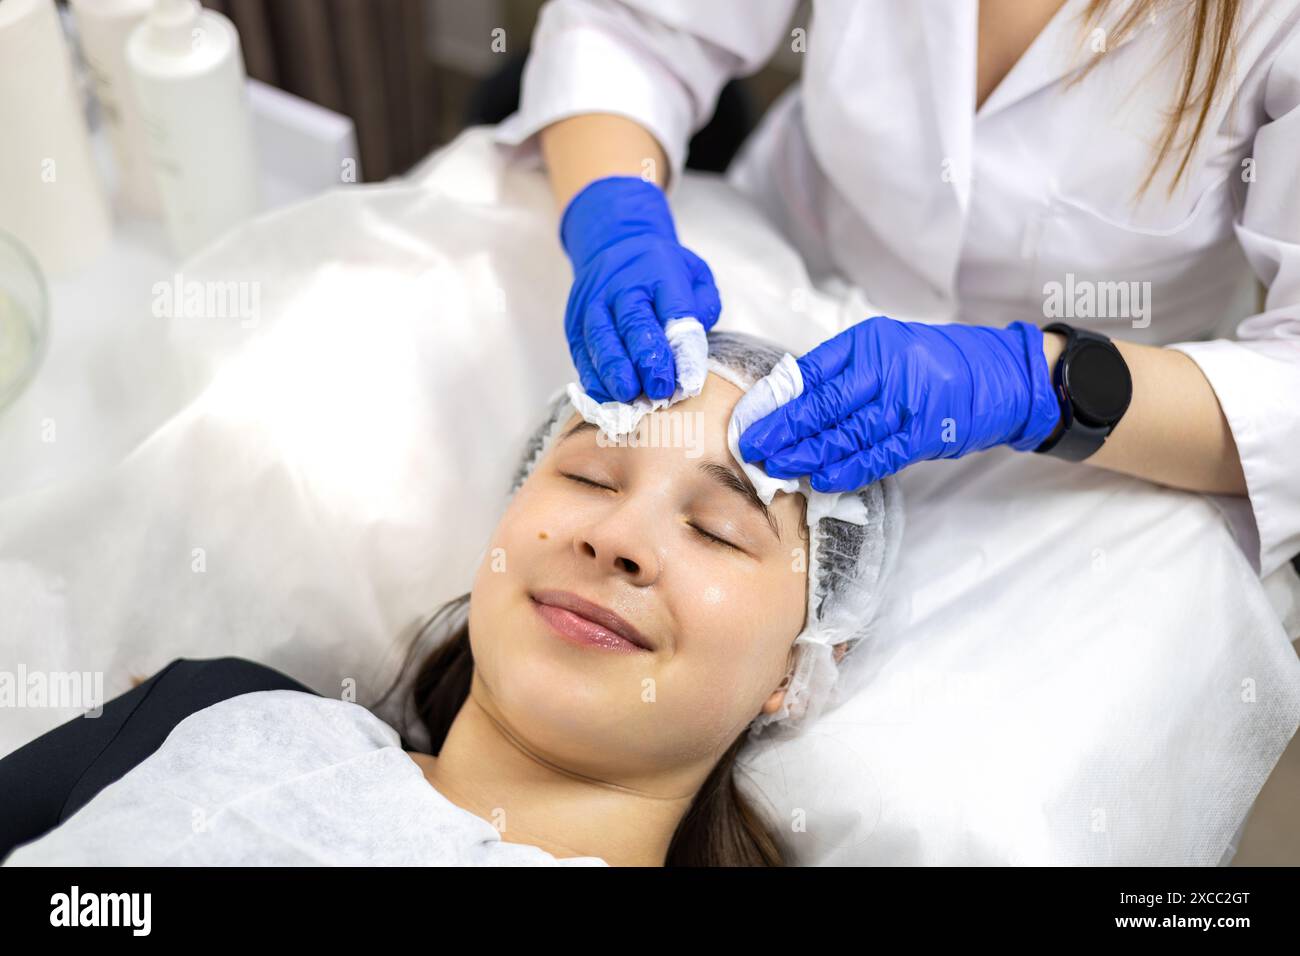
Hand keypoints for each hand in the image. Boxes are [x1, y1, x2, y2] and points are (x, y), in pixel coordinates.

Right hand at [560, 176, 721, 402]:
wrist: (614, 247)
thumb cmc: (663, 272)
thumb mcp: (694, 275)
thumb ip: (702, 306)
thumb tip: (691, 350)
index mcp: (659, 270)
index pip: (673, 310)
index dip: (681, 348)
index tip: (689, 381)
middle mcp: (622, 285)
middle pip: (633, 323)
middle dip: (647, 361)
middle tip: (660, 390)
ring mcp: (594, 303)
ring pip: (601, 338)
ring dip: (614, 371)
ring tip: (629, 396)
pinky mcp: (575, 322)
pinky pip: (581, 352)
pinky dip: (593, 376)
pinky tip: (606, 395)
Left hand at [737, 316, 1062, 490]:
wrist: (1003, 375)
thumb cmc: (938, 364)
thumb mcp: (886, 351)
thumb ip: (843, 373)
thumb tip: (791, 403)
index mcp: (867, 344)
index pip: (810, 374)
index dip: (776, 402)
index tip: (749, 421)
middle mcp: (885, 368)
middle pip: (821, 405)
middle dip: (782, 431)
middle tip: (752, 450)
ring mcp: (907, 401)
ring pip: (845, 432)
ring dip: (807, 454)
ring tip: (777, 467)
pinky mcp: (925, 432)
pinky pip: (878, 455)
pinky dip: (847, 469)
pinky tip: (822, 478)